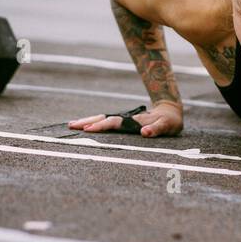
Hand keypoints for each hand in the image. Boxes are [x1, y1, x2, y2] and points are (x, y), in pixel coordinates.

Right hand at [68, 101, 182, 137]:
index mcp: (134, 121)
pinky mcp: (123, 122)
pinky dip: (94, 124)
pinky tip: (85, 126)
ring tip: (71, 124)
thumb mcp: (168, 125)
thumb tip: (144, 132)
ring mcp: (123, 120)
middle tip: (70, 125)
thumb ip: (157, 129)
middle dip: (87, 122)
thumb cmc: (170, 120)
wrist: (170, 109)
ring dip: (87, 121)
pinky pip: (106, 122)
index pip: (114, 123)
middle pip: (103, 119)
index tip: (87, 129)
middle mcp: (126, 119)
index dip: (101, 126)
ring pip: (102, 119)